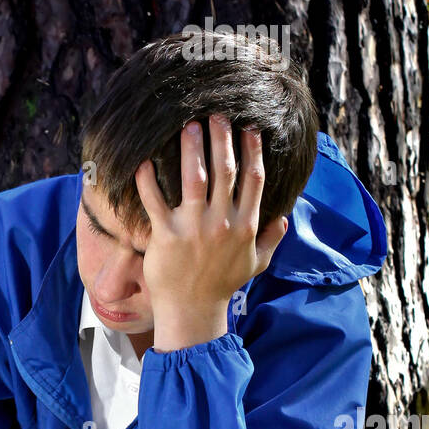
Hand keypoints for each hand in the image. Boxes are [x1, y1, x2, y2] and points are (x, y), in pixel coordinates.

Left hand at [134, 116, 289, 351]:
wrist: (192, 314)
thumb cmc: (222, 288)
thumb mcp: (255, 265)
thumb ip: (271, 240)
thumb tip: (284, 218)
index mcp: (246, 226)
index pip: (253, 178)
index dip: (252, 149)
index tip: (248, 127)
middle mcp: (222, 223)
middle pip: (225, 170)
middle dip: (221, 138)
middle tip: (215, 114)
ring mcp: (194, 229)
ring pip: (194, 178)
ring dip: (191, 148)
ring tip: (187, 125)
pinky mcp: (166, 237)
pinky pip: (155, 201)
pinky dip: (148, 180)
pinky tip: (144, 160)